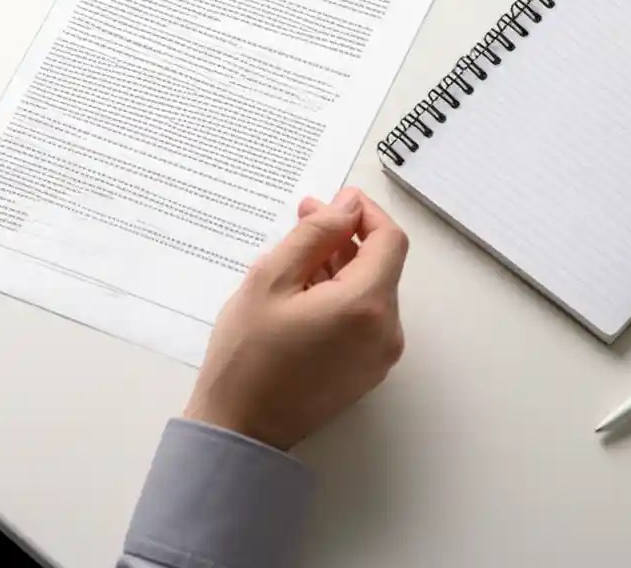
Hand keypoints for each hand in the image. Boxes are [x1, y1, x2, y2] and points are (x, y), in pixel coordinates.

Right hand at [185, 188, 407, 450]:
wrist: (242, 428)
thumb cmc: (247, 355)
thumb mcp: (271, 279)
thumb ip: (315, 234)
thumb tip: (346, 206)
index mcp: (365, 305)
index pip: (388, 239)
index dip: (363, 213)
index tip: (333, 202)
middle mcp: (385, 331)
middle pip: (380, 266)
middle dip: (345, 239)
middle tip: (302, 223)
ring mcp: (380, 356)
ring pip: (372, 292)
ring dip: (341, 268)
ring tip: (294, 264)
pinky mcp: (368, 372)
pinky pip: (365, 320)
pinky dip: (342, 298)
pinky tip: (303, 296)